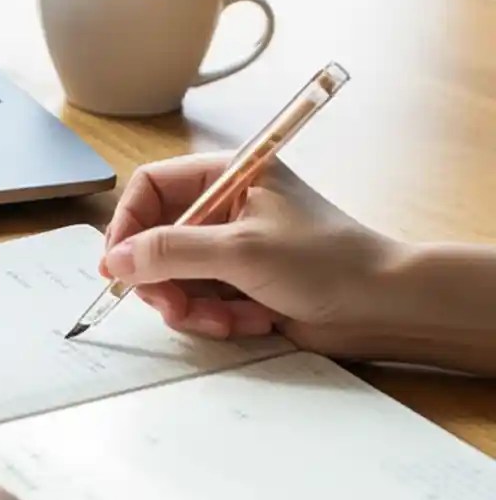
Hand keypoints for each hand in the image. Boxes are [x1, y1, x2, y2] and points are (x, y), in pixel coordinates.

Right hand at [101, 152, 400, 355]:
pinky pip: (200, 301)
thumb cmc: (326, 262)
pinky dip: (214, 318)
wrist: (385, 308)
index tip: (117, 263)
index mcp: (229, 176)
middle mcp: (226, 206)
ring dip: (190, 305)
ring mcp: (232, 247)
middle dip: (162, 277)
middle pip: (157, 237)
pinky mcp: (241, 284)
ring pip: (175, 276)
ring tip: (220, 320)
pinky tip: (248, 323)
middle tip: (169, 306)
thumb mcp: (240, 251)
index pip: (153, 187)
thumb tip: (114, 260)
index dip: (128, 223)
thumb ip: (171, 252)